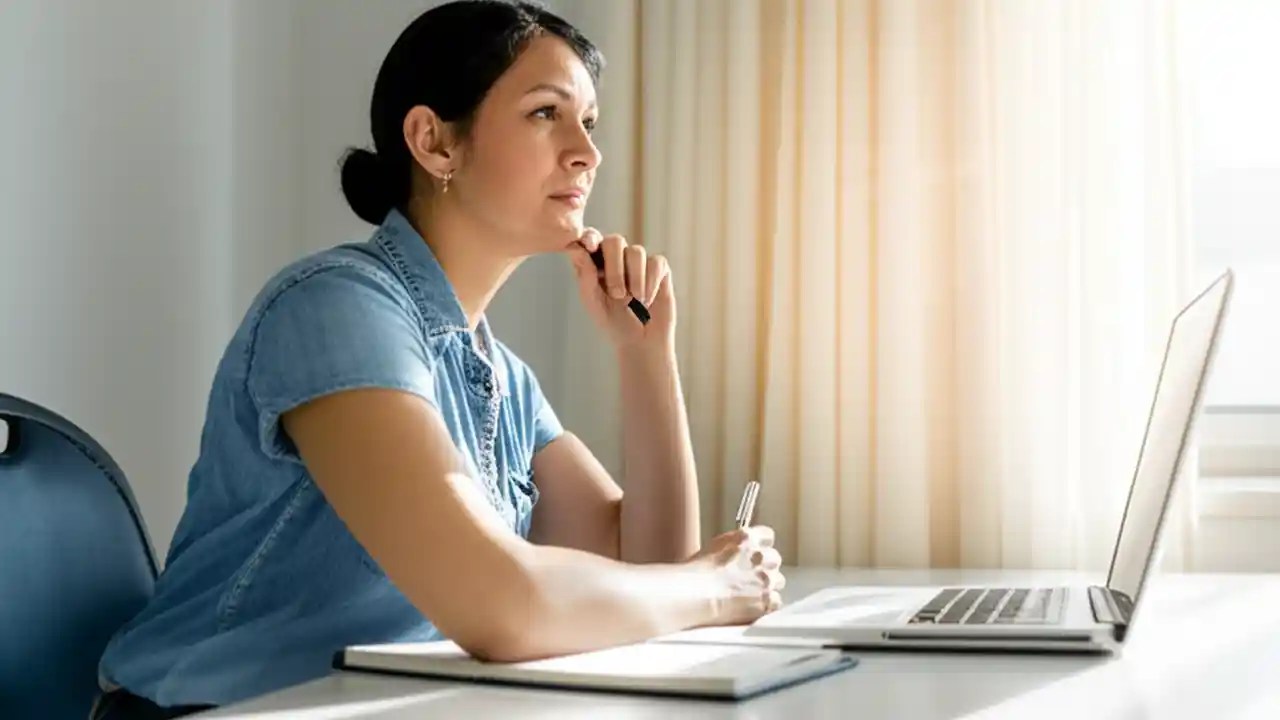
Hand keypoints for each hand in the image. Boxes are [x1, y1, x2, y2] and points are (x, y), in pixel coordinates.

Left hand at [566, 228, 675, 350]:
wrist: (641, 343)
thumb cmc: (613, 323)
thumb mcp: (593, 302)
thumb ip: (585, 276)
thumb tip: (577, 248)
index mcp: (596, 263)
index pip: (591, 239)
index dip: (589, 236)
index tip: (590, 244)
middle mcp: (617, 258)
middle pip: (615, 240)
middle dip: (615, 267)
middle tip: (618, 294)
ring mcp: (638, 262)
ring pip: (636, 251)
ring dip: (634, 278)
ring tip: (633, 300)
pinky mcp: (659, 268)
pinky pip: (656, 263)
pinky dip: (650, 282)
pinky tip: (647, 300)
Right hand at [687, 526, 785, 625]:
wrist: (696, 594)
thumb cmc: (696, 572)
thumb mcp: (714, 547)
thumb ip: (735, 546)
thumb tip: (739, 551)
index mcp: (747, 538)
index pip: (767, 536)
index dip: (761, 545)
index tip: (755, 551)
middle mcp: (761, 556)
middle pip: (775, 558)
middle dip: (765, 566)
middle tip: (750, 575)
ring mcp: (766, 579)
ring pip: (778, 580)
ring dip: (767, 585)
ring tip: (750, 593)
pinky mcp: (767, 600)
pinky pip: (776, 601)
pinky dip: (767, 604)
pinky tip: (753, 606)